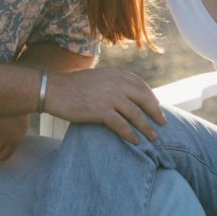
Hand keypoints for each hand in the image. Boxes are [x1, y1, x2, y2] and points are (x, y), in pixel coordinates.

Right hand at [42, 67, 167, 143]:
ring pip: (136, 114)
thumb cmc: (73, 86)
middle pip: (144, 99)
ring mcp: (110, 97)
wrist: (53, 90)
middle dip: (156, 112)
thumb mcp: (97, 78)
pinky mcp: (101, 111)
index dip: (151, 98)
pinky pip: (122, 125)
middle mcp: (116, 83)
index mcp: (116, 74)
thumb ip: (113, 83)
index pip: (141, 86)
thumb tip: (127, 96)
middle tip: (163, 123)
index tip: (157, 108)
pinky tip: (135, 141)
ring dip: (147, 127)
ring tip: (154, 137)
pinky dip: (131, 134)